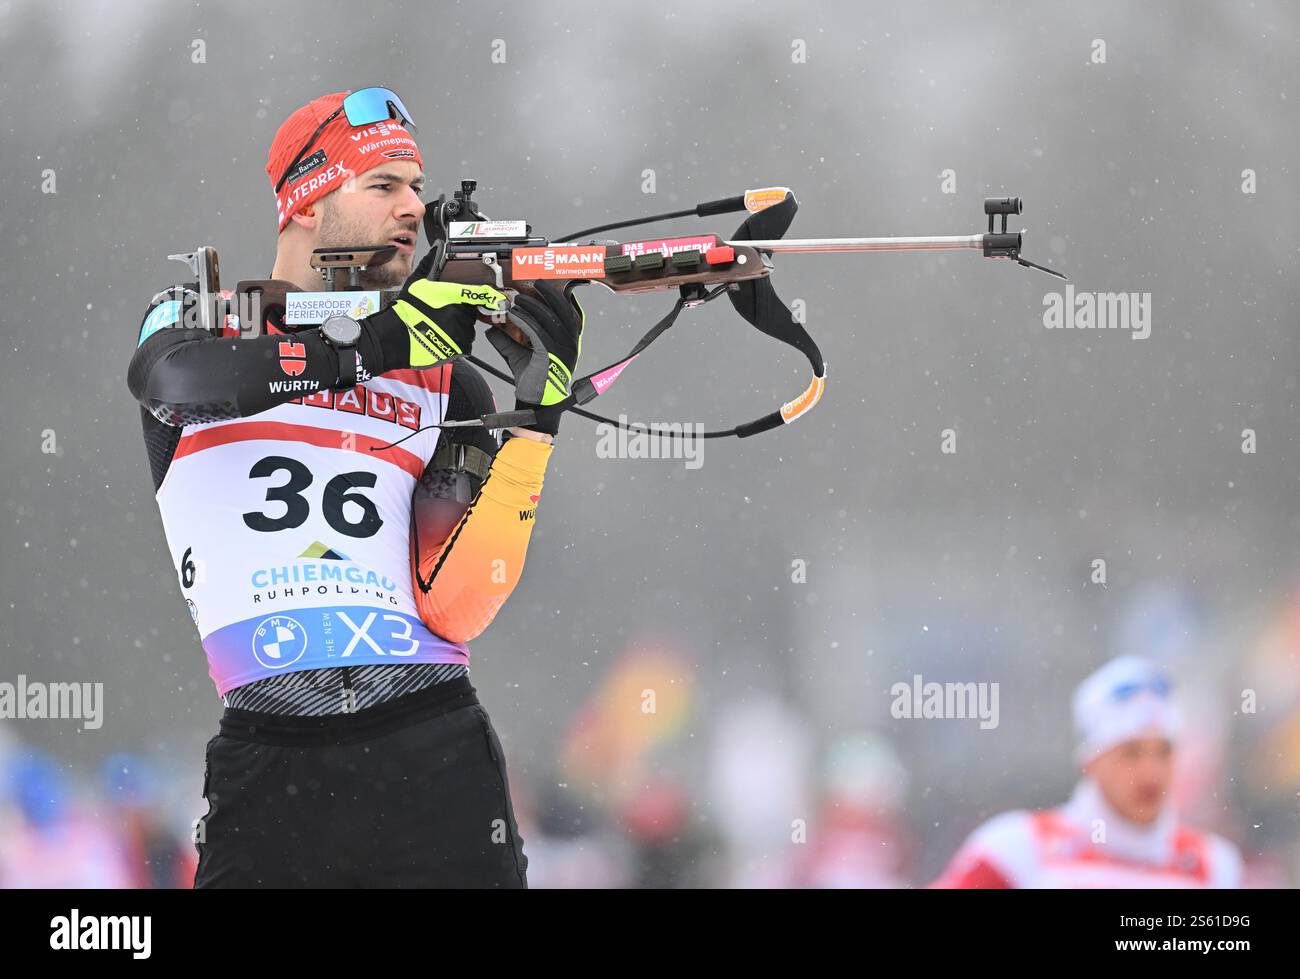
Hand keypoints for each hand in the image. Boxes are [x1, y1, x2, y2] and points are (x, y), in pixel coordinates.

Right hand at [368, 249, 509, 368]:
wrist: (396, 337)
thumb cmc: (405, 311)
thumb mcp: (416, 282)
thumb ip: (430, 264)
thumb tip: (437, 248)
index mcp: (452, 296)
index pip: (477, 293)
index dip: (486, 295)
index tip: (493, 297)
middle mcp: (459, 314)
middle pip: (470, 312)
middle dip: (461, 312)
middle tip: (444, 314)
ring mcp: (460, 332)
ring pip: (468, 329)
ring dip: (459, 329)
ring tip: (440, 327)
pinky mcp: (458, 348)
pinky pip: (465, 345)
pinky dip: (456, 343)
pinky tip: (442, 338)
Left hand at [485, 281, 584, 434]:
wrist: (536, 401)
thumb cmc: (533, 377)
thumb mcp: (520, 354)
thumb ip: (509, 339)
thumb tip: (492, 327)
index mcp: (570, 341)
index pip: (569, 311)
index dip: (559, 296)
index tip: (544, 285)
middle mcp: (571, 343)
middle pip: (563, 309)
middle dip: (549, 293)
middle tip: (534, 283)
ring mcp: (563, 349)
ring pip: (548, 318)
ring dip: (532, 306)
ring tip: (518, 299)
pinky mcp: (550, 354)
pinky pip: (536, 331)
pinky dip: (524, 320)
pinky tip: (513, 314)